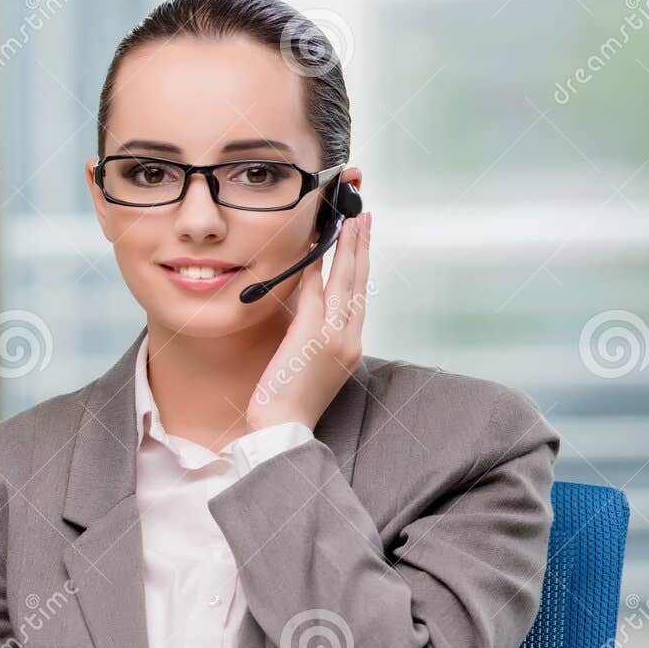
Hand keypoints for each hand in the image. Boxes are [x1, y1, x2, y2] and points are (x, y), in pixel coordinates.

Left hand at [247, 210, 370, 431]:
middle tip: (365, 218)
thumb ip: (314, 335)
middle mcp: (349, 339)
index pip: (359, 297)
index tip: (363, 241)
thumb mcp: (310, 365)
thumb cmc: (289, 403)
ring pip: (345, 283)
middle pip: (360, 283)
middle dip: (362, 247)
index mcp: (351, 347)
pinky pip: (316, 294)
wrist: (283, 429)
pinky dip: (318, 269)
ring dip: (348, 249)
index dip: (362, 266)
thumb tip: (308, 304)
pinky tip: (317, 249)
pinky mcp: (313, 337)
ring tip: (352, 221)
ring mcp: (334, 337)